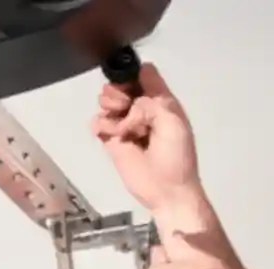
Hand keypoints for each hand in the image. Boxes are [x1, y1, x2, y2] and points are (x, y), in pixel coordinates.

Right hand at [92, 63, 201, 213]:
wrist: (166, 190)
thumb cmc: (176, 156)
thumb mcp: (173, 121)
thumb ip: (152, 102)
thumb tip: (129, 106)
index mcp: (160, 100)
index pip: (143, 73)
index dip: (134, 72)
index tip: (130, 84)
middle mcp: (140, 108)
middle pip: (120, 83)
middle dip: (117, 89)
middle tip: (124, 106)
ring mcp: (124, 124)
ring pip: (106, 100)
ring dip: (109, 106)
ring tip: (120, 125)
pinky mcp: (110, 141)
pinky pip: (97, 123)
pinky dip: (100, 124)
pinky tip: (112, 135)